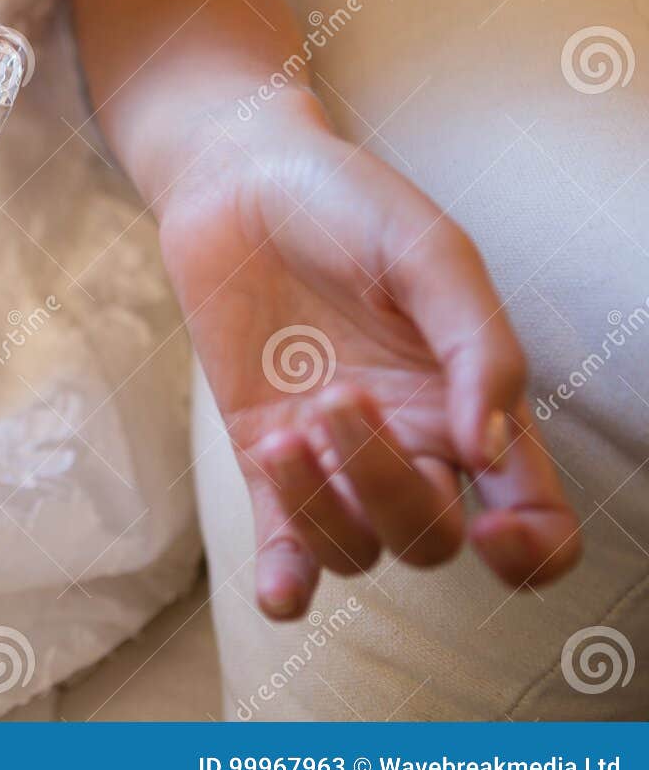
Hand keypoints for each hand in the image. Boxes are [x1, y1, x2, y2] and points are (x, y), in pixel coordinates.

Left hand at [157, 97, 581, 618]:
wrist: (237, 181)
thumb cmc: (349, 206)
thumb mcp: (430, 257)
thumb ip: (476, 347)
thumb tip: (490, 452)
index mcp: (472, 403)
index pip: (533, 517)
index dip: (532, 551)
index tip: (497, 526)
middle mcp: (411, 443)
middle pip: (431, 537)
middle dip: (388, 489)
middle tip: (338, 395)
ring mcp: (333, 457)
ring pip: (357, 550)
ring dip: (324, 512)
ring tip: (287, 431)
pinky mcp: (263, 452)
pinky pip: (284, 548)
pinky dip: (285, 582)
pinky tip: (277, 588)